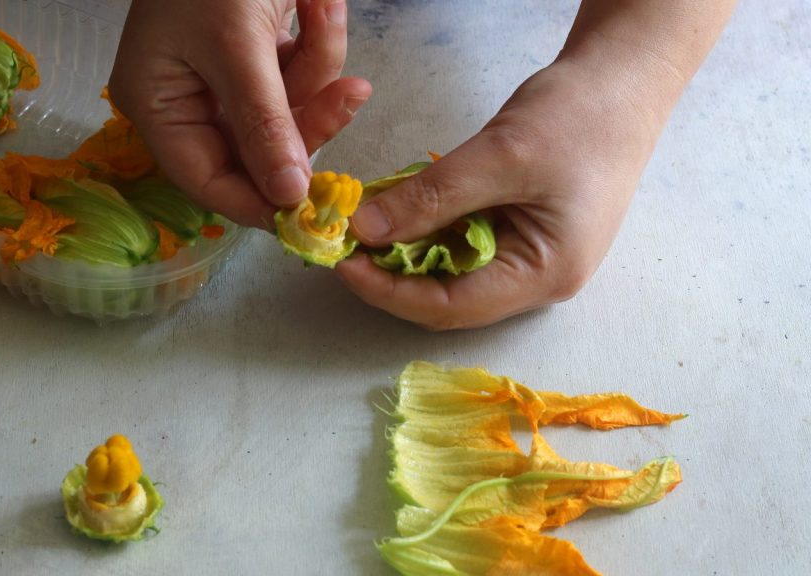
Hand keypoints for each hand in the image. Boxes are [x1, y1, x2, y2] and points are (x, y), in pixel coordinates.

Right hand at [108, 0, 371, 227]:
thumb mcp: (237, 45)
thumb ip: (264, 124)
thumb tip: (289, 198)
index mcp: (159, 106)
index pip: (208, 181)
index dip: (258, 202)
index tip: (313, 211)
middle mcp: (188, 102)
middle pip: (259, 150)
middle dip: (308, 115)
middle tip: (350, 95)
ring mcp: (225, 78)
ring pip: (289, 111)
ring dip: (318, 62)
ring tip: (321, 4)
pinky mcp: (259, 54)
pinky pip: (299, 72)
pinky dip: (317, 37)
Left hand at [336, 57, 669, 329]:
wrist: (624, 81)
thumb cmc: (578, 117)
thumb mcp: (499, 155)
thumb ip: (431, 198)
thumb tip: (365, 229)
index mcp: (545, 274)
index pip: (451, 306)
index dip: (389, 291)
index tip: (342, 261)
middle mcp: (538, 281)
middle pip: (449, 299)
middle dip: (392, 275)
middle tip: (344, 244)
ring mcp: (530, 260)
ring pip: (451, 274)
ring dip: (405, 253)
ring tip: (363, 225)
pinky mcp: (520, 236)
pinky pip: (462, 247)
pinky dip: (426, 231)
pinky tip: (398, 210)